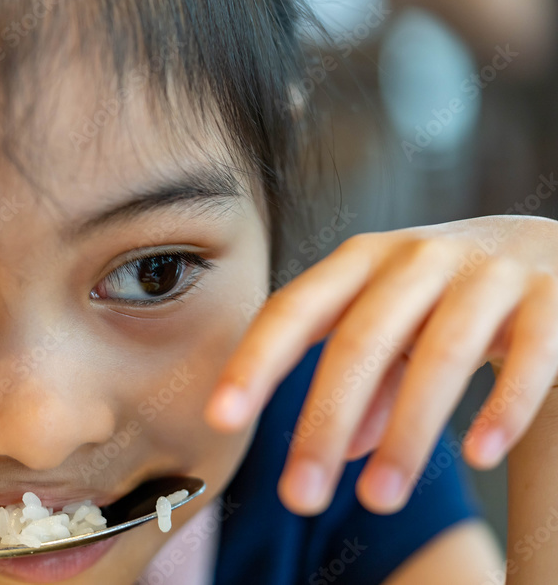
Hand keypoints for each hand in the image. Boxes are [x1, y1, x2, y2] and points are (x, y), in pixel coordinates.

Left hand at [203, 215, 557, 515]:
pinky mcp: (552, 297)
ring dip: (407, 433)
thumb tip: (340, 448)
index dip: (256, 362)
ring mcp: (487, 272)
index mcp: (362, 261)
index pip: (294, 309)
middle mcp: (418, 258)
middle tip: (300, 496)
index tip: (220, 418)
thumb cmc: (450, 292)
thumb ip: (368, 379)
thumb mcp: (396, 324)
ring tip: (379, 500)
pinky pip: (530, 356)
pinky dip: (503, 408)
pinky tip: (478, 456)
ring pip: (442, 354)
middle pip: (360, 341)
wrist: (554, 244)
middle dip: (324, 422)